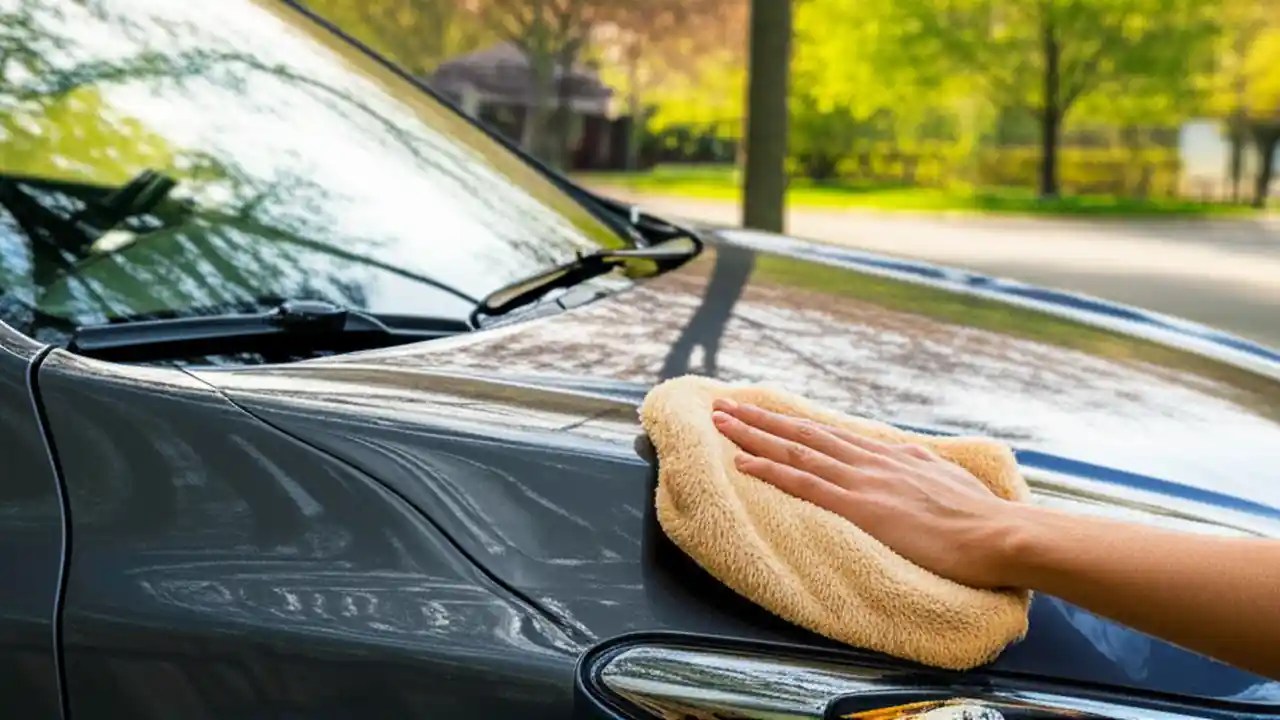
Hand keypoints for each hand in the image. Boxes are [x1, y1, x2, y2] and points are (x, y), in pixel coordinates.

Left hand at [711, 399, 1022, 588]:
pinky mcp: (860, 508)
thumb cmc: (980, 518)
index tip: (763, 412)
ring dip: (753, 435)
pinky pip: (804, 485)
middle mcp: (869, 460)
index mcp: (888, 456)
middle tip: (723, 404)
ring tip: (720, 421)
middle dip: (759, 419)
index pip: (828, 434)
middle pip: (802, 433)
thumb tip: (907, 455)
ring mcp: (862, 482)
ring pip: (795, 451)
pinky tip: (742, 463)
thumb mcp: (945, 479)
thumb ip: (919, 465)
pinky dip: (769, 471)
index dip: (792, 423)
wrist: (998, 534)